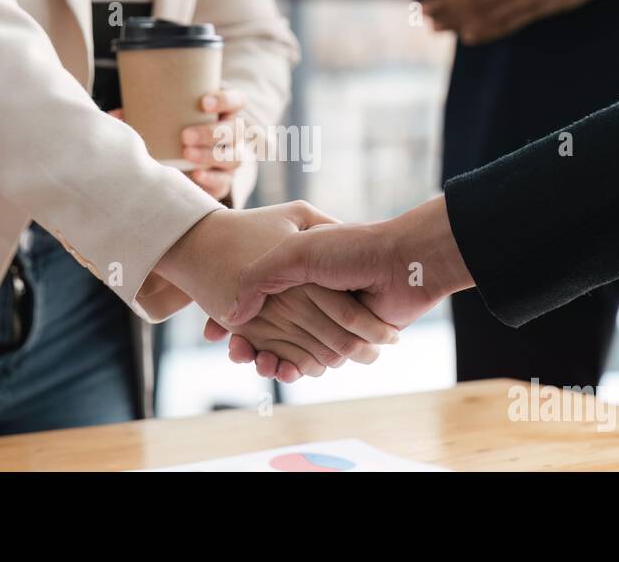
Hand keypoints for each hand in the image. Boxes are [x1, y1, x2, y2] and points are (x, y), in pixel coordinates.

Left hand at [111, 92, 245, 201]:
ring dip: (210, 156)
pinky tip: (197, 177)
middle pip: (234, 131)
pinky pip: (225, 183)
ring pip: (233, 157)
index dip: (224, 100)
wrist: (187, 160)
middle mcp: (233, 136)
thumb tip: (116, 115)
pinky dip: (212, 180)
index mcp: (224, 112)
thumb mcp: (168, 117)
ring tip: (187, 155)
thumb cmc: (177, 129)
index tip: (203, 102)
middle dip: (210, 132)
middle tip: (184, 136)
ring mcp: (232, 159)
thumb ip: (145, 113)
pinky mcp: (224, 181)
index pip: (236, 101)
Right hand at [152, 202, 400, 380]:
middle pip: (267, 329)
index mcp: (294, 275)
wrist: (402, 264)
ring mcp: (328, 320)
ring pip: (288, 348)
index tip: (216, 334)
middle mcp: (310, 297)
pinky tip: (282, 368)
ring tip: (259, 362)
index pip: (254, 303)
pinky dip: (296, 368)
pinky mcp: (347, 341)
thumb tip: (231, 315)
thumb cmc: (350, 249)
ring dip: (270, 360)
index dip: (233, 320)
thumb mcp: (295, 250)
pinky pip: (316, 361)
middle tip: (236, 352)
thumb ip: (259, 277)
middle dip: (248, 344)